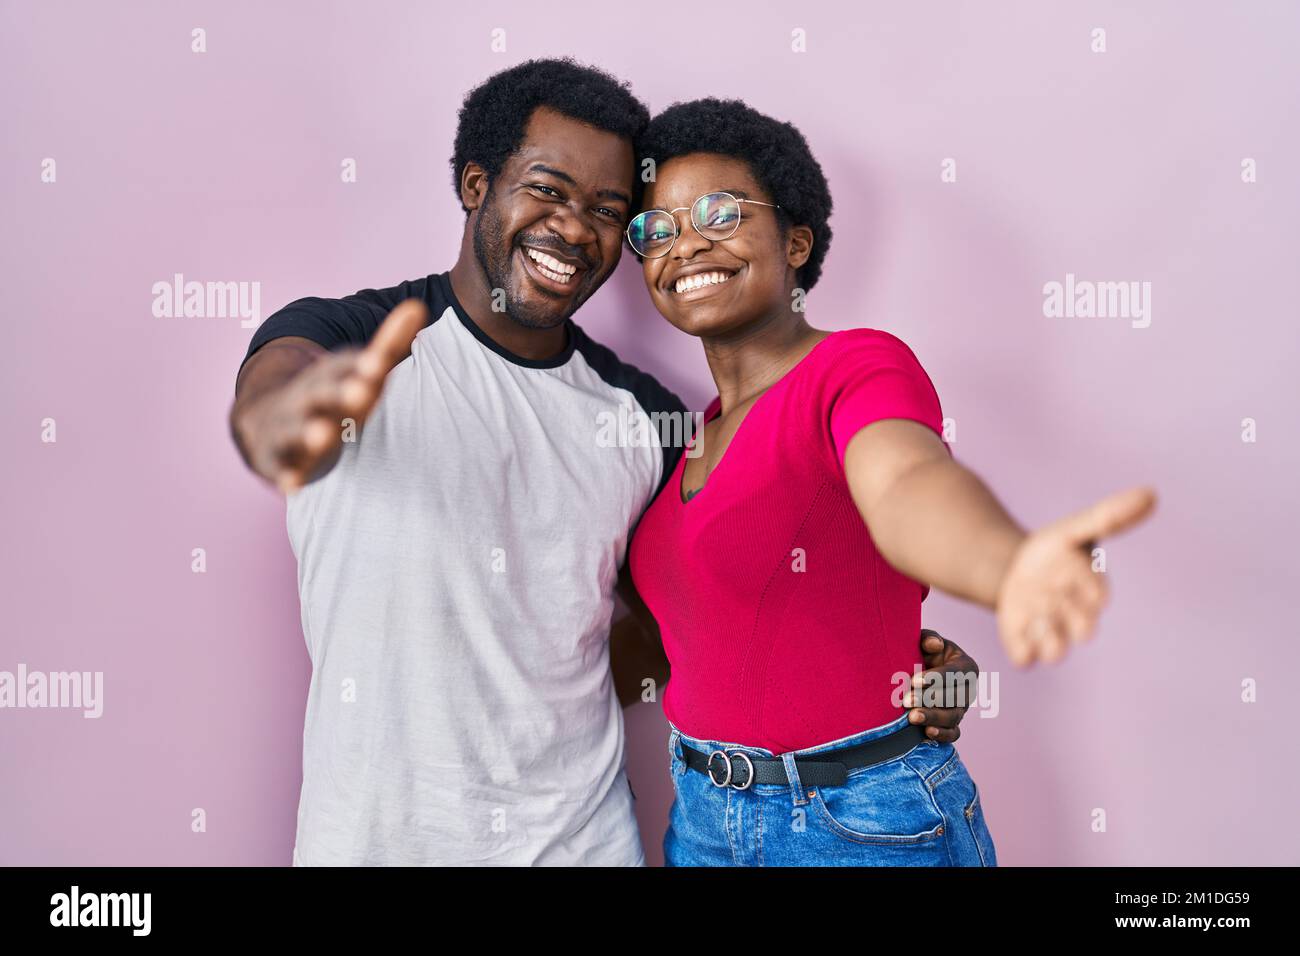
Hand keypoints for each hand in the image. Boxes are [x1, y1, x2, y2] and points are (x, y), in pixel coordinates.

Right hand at [232, 299, 426, 492]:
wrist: (263, 419)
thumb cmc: (326, 396)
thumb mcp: (357, 371)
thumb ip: (388, 344)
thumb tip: (416, 306)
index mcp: (326, 377)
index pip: (341, 366)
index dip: (359, 365)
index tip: (378, 365)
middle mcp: (304, 399)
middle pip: (318, 393)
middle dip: (337, 392)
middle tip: (362, 392)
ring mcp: (286, 428)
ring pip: (294, 430)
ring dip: (307, 432)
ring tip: (322, 435)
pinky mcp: (275, 460)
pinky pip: (280, 469)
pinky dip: (286, 476)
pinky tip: (293, 485)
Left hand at [903, 629, 978, 742]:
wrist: (917, 671)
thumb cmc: (924, 652)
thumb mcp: (926, 641)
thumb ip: (928, 638)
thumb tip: (934, 644)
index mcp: (966, 667)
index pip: (955, 673)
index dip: (936, 678)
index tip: (914, 681)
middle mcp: (968, 689)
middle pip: (954, 698)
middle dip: (929, 699)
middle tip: (906, 700)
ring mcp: (962, 708)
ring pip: (953, 717)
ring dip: (932, 717)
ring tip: (911, 717)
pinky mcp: (954, 724)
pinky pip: (953, 734)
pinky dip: (942, 735)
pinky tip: (926, 732)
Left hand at [997, 486, 1155, 665]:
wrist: (1014, 571)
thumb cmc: (1055, 552)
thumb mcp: (1076, 529)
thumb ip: (1109, 517)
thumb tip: (1151, 493)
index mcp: (1093, 593)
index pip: (1097, 597)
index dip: (1081, 585)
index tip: (1064, 567)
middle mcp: (1076, 619)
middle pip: (1081, 630)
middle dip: (1064, 613)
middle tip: (1046, 592)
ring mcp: (1051, 634)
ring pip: (1056, 652)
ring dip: (1046, 639)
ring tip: (1033, 618)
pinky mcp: (1025, 644)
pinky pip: (1026, 659)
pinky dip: (1021, 650)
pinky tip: (1016, 626)